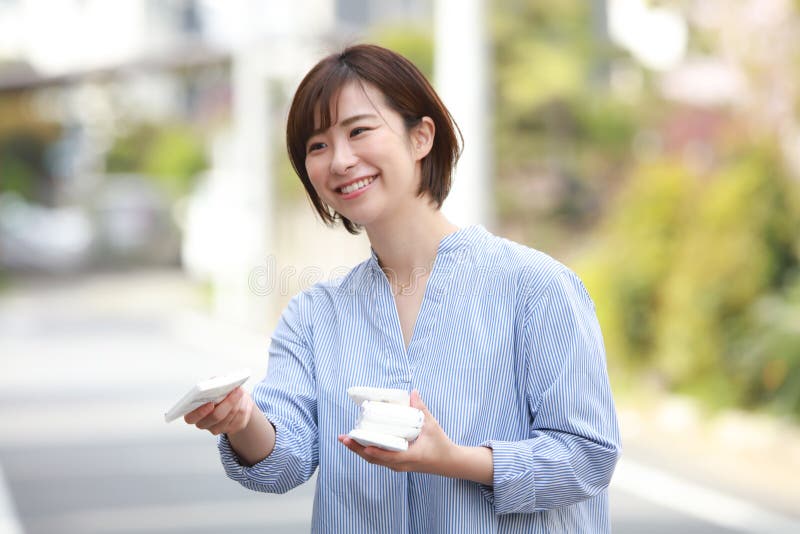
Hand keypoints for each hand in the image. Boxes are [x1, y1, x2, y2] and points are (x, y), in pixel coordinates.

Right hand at [183, 386, 253, 435]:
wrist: (231, 398)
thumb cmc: (217, 391)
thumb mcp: (211, 385)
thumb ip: (211, 385)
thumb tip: (218, 385)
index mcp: (193, 414)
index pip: (191, 418)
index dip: (200, 412)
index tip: (211, 403)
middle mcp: (204, 424)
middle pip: (216, 417)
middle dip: (228, 402)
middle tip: (237, 390)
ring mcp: (218, 429)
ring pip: (231, 415)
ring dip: (237, 401)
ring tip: (240, 391)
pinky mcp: (232, 429)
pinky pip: (240, 417)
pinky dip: (243, 405)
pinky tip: (243, 398)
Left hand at [338, 390, 456, 475]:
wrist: (449, 462)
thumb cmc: (441, 444)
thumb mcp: (432, 425)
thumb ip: (421, 408)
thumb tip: (413, 392)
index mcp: (410, 456)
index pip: (387, 456)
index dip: (373, 450)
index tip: (361, 444)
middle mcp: (400, 464)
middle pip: (374, 459)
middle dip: (357, 449)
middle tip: (343, 438)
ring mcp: (398, 466)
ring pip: (374, 460)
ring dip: (359, 451)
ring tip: (347, 440)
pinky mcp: (398, 464)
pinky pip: (379, 459)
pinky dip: (368, 452)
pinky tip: (361, 443)